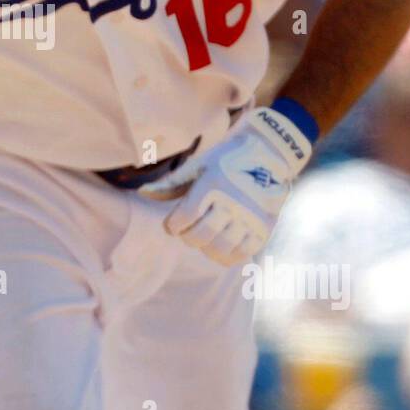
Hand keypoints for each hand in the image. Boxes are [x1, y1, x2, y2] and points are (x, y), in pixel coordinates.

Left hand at [143, 105, 312, 267]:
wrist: (268, 153)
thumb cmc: (225, 160)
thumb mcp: (197, 165)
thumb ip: (171, 183)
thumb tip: (142, 193)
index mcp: (213, 185)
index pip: (185, 217)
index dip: (173, 226)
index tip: (173, 225)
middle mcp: (233, 202)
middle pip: (202, 236)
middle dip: (188, 237)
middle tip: (188, 231)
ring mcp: (251, 217)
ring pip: (221, 248)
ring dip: (206, 247)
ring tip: (204, 237)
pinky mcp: (265, 227)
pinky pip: (242, 254)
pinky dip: (226, 256)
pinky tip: (219, 246)